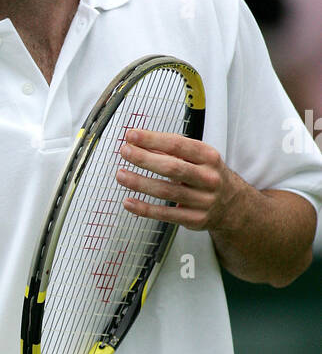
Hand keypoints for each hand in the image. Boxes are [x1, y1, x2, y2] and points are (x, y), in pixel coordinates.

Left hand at [116, 130, 241, 232]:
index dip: (153, 139)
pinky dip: (144, 209)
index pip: (178, 145)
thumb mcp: (197, 158)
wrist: (232, 205)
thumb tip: (138, 142)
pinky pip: (165, 214)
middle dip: (145, 159)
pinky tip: (128, 202)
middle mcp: (208, 178)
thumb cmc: (207, 175)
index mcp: (208, 157)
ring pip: (166, 191)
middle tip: (125, 152)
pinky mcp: (195, 219)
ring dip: (140, 183)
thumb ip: (170, 151)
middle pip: (172, 167)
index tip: (132, 135)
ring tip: (121, 175)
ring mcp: (203, 200)